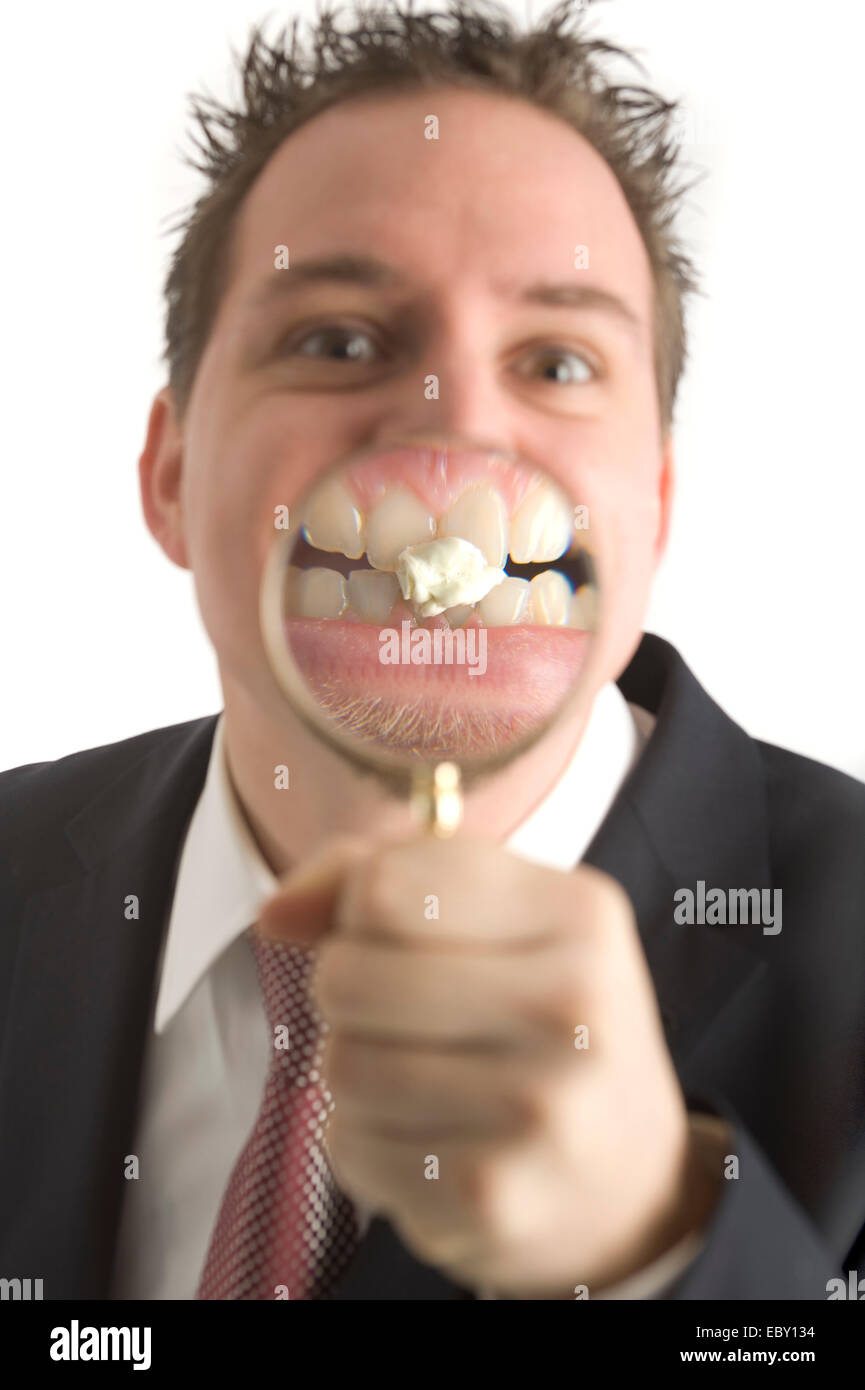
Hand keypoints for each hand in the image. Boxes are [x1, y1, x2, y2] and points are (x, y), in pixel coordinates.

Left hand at [258, 835, 723, 1296]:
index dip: (360, 912)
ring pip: (340, 1065)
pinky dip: (367, 1142)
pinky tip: (431, 1139)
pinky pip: (352, 1146)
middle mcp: (572, 1005)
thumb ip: (376, 879)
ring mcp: (538, 1108)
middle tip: (400, 1014)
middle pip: (346, 976)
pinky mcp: (492, 1196)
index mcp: (577, 913)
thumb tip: (272, 916)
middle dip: (346, 993)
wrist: (627, 1178)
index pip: (384, 888)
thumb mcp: (494, 919)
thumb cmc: (538, 1021)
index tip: (400, 936)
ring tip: (419, 1077)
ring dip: (354, 1072)